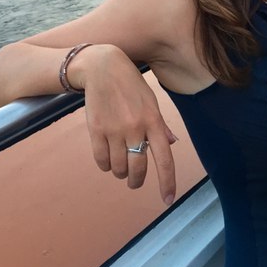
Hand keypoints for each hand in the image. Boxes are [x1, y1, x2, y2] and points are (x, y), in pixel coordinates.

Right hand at [71, 44, 176, 205]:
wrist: (103, 67)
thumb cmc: (130, 84)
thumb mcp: (151, 101)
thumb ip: (160, 125)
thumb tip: (171, 144)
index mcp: (153, 120)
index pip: (165, 158)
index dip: (167, 182)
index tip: (168, 199)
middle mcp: (135, 128)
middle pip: (137, 169)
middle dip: (136, 181)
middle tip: (134, 180)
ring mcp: (114, 130)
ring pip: (118, 168)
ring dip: (120, 172)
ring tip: (120, 164)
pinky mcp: (96, 130)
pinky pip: (101, 160)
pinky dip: (105, 165)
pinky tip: (107, 158)